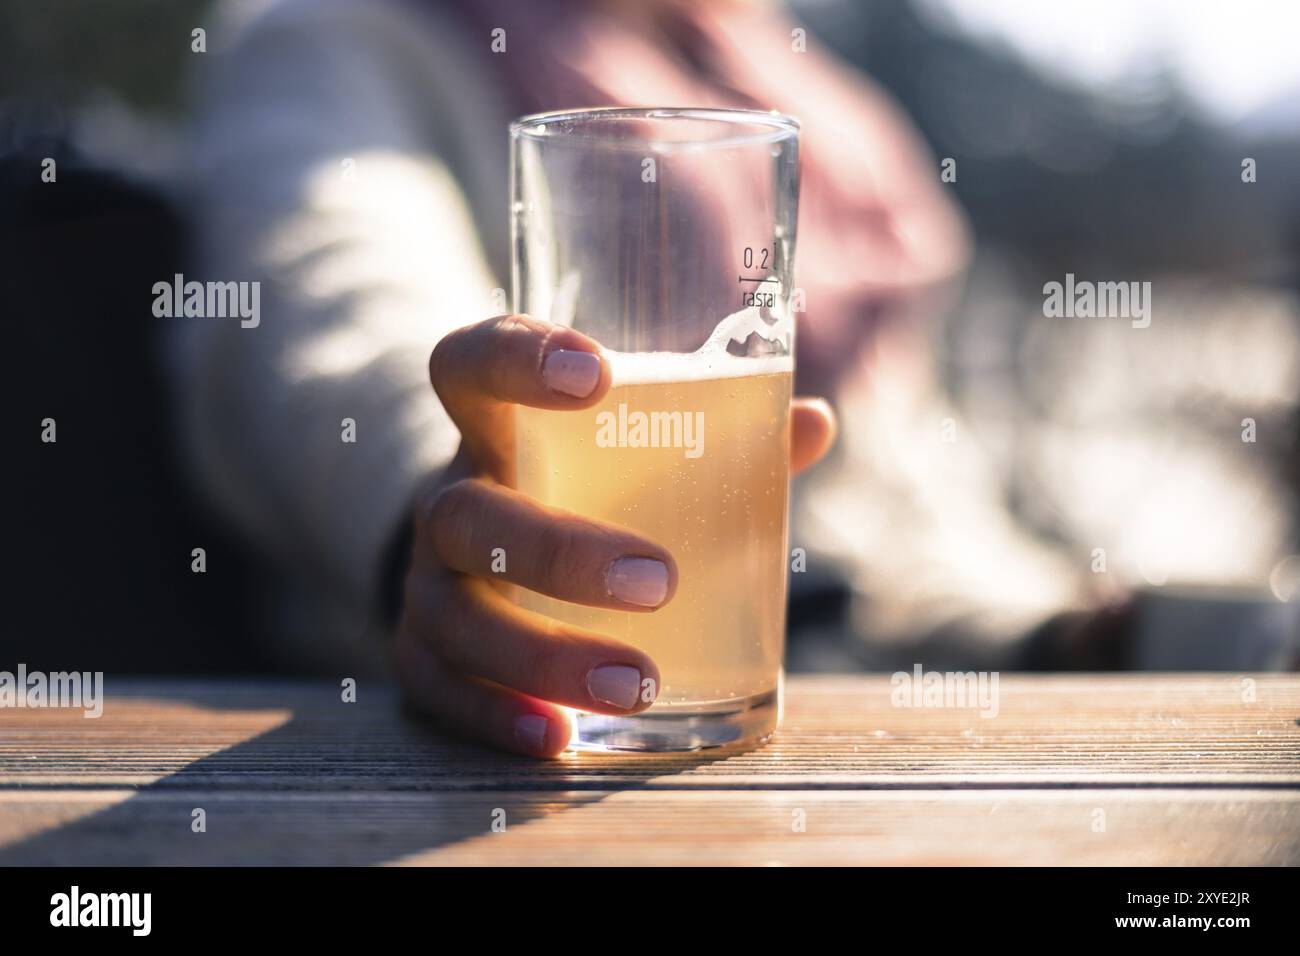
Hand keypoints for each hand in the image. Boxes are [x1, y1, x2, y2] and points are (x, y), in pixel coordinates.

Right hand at [395, 315, 835, 755]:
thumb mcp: (629, 453)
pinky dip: (496, 714)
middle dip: (558, 550)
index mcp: (496, 428)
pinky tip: (559, 736)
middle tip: (657, 580)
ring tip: (636, 682)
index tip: (600, 376)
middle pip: (468, 514)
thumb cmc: (581, 489)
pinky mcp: (421, 653)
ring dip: (543, 653)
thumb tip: (814, 422)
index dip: (518, 359)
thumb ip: (719, 435)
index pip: (471, 365)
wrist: (482, 556)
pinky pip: (439, 688)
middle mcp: (450, 501)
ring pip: (455, 613)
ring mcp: (429, 581)